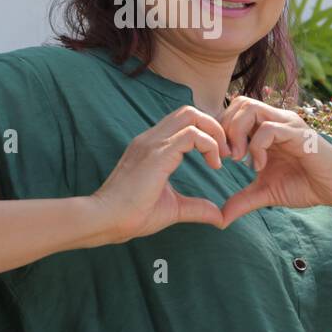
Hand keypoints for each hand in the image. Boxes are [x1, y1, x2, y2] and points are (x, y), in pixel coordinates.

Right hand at [89, 105, 228, 243]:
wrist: (105, 220)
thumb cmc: (133, 215)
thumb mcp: (174, 209)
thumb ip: (197, 208)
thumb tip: (220, 217)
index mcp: (153, 146)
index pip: (185, 121)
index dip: (208, 133)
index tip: (220, 157)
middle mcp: (152, 138)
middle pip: (190, 111)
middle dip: (215, 126)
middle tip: (226, 153)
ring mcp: (152, 143)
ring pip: (191, 115)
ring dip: (214, 132)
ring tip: (222, 158)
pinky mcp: (157, 153)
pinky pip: (191, 135)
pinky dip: (210, 144)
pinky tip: (214, 165)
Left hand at [218, 96, 331, 225]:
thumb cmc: (307, 185)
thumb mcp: (267, 193)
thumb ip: (243, 200)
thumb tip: (220, 219)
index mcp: (268, 128)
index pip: (236, 111)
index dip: (221, 131)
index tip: (220, 159)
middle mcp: (278, 121)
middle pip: (240, 103)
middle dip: (225, 129)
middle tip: (225, 156)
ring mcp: (289, 125)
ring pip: (250, 109)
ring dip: (237, 133)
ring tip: (238, 159)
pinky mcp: (299, 135)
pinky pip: (268, 129)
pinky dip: (256, 147)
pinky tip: (258, 166)